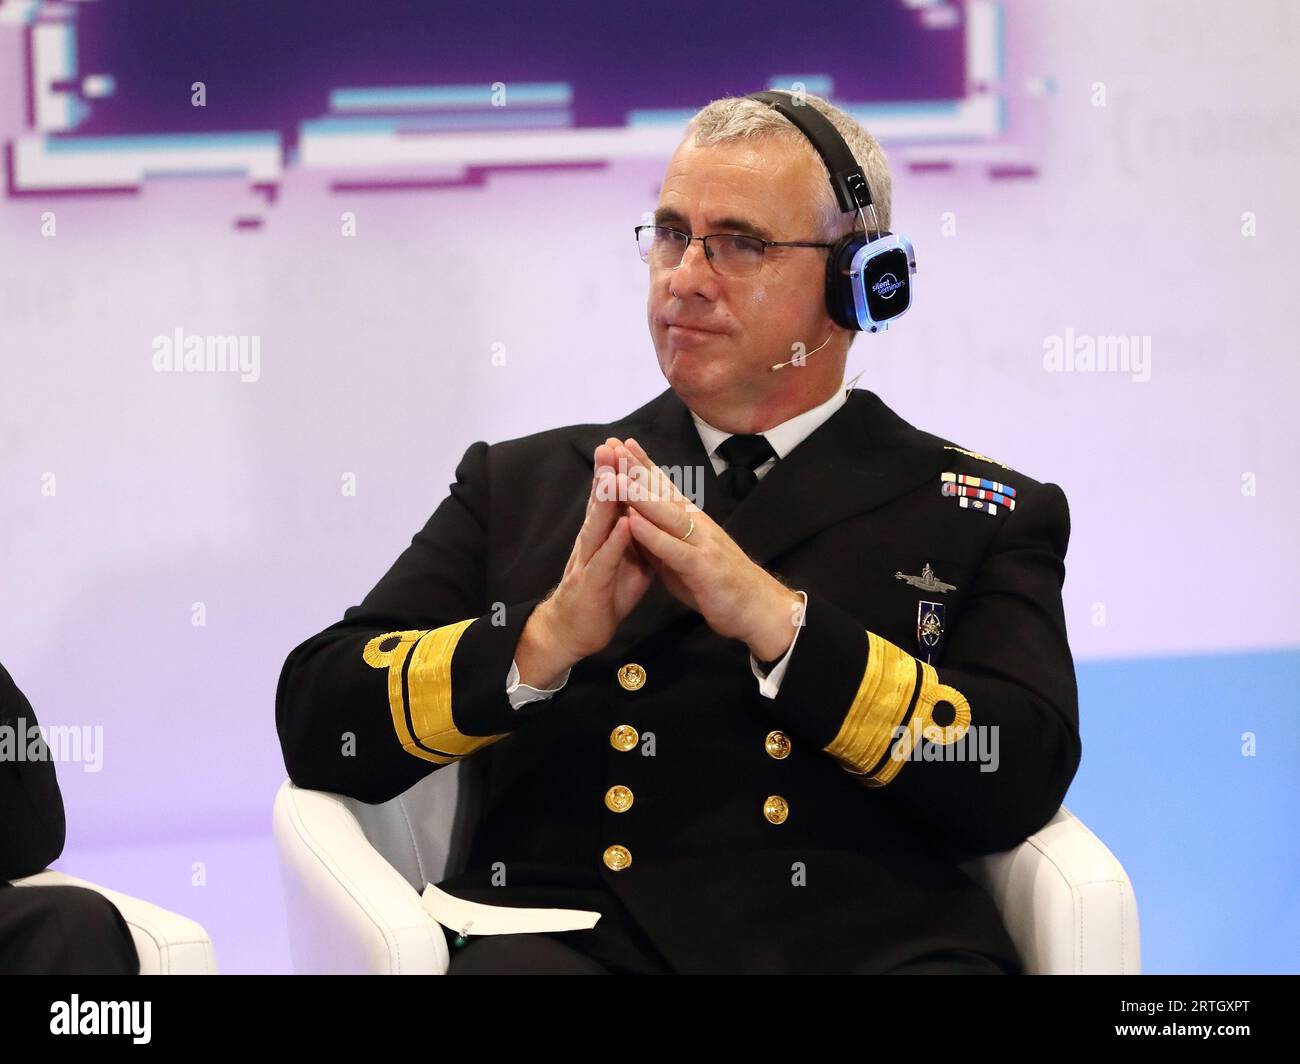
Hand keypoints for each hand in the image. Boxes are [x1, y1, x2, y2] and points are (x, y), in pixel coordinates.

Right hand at [528, 438, 654, 665]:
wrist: (573, 635)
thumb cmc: (602, 598)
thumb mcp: (626, 565)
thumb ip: (637, 540)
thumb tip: (651, 519)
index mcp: (602, 538)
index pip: (610, 499)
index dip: (618, 473)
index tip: (624, 445)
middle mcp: (591, 543)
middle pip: (600, 504)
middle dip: (607, 474)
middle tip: (611, 444)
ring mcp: (588, 562)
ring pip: (597, 525)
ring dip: (605, 500)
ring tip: (613, 474)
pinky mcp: (591, 584)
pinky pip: (604, 560)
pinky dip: (614, 542)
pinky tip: (623, 525)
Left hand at [615, 438, 803, 660]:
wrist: (759, 610)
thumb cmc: (720, 585)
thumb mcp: (682, 561)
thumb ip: (660, 542)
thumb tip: (634, 525)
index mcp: (692, 522)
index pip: (664, 487)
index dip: (643, 466)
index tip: (621, 445)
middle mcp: (697, 525)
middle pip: (663, 492)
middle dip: (636, 468)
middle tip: (613, 445)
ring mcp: (701, 543)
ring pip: (666, 513)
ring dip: (640, 494)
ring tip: (617, 476)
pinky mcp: (703, 567)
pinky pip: (673, 548)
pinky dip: (652, 534)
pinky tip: (632, 521)